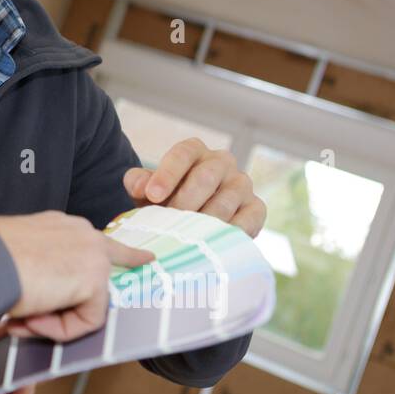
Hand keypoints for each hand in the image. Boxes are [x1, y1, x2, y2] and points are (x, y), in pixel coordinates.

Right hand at [0, 210, 154, 342]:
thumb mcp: (16, 260)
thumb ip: (41, 274)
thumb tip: (41, 307)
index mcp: (59, 225)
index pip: (97, 241)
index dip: (127, 254)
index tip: (147, 259)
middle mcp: (81, 233)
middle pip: (111, 268)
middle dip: (93, 292)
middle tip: (84, 296)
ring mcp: (92, 253)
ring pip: (88, 305)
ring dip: (54, 320)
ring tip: (22, 315)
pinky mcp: (95, 278)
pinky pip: (87, 321)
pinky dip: (59, 330)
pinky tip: (32, 318)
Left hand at [123, 138, 266, 237]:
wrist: (194, 220)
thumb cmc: (168, 200)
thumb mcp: (148, 190)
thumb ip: (138, 183)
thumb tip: (138, 186)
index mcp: (194, 151)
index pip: (183, 154)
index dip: (167, 174)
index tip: (151, 195)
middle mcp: (222, 162)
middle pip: (206, 176)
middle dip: (185, 201)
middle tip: (170, 221)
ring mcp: (241, 184)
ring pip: (226, 199)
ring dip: (205, 219)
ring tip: (188, 236)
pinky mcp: (256, 207)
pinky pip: (249, 218)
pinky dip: (231, 231)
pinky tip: (214, 243)